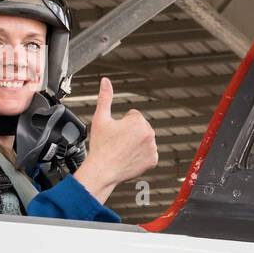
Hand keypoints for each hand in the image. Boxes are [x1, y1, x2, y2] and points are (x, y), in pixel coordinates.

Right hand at [73, 77, 158, 205]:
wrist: (102, 171)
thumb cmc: (100, 147)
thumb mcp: (100, 118)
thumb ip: (105, 97)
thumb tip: (105, 81)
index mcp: (138, 121)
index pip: (133, 116)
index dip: (121, 123)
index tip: (114, 133)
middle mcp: (149, 133)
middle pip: (140, 127)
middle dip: (130, 132)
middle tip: (117, 142)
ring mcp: (152, 148)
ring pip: (144, 140)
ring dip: (136, 143)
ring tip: (122, 150)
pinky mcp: (153, 160)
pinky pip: (148, 153)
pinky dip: (141, 155)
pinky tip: (129, 157)